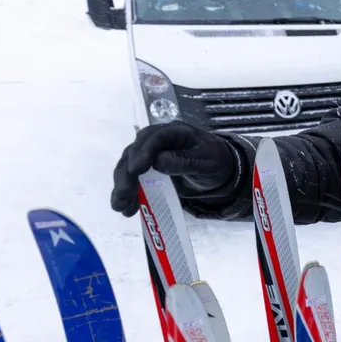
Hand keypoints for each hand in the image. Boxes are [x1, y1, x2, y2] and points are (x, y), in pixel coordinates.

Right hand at [110, 121, 236, 216]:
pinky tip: (127, 209)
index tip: (136, 170)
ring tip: (121, 207)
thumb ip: (184, 161)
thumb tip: (158, 161)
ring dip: (122, 186)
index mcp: (175, 132)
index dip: (143, 152)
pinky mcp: (146, 171)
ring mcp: (149, 155)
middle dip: (127, 174)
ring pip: (128, 167)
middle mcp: (157, 141)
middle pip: (135, 152)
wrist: (219, 172)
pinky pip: (132, 180)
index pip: (155, 137)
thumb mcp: (206, 161)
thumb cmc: (215, 161)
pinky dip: (127, 194)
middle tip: (124, 194)